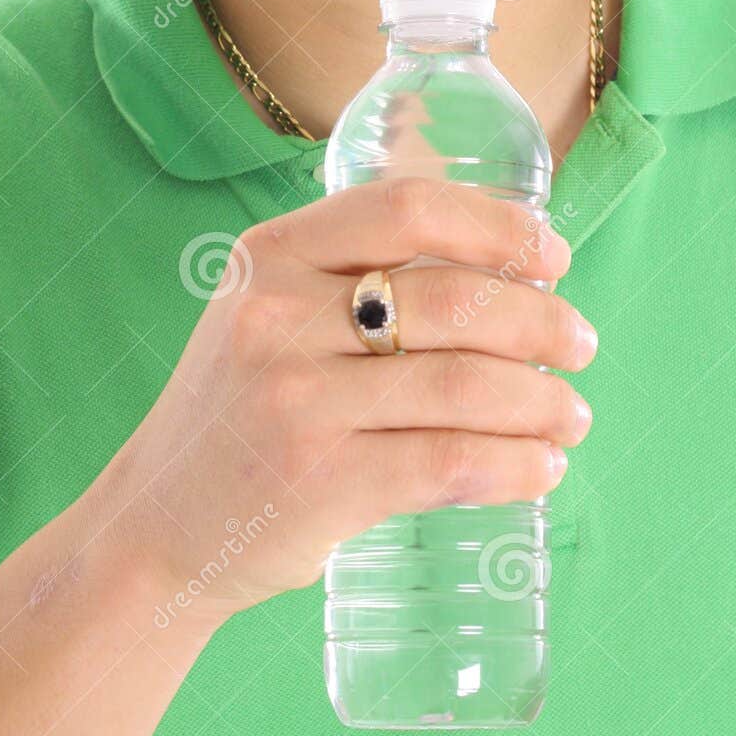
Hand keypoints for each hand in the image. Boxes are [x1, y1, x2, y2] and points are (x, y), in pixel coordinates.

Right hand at [118, 176, 595, 625]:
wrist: (155, 528)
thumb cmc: (236, 415)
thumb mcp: (264, 317)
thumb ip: (349, 281)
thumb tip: (503, 274)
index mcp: (271, 255)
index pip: (406, 206)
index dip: (497, 223)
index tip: (552, 255)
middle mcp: (278, 317)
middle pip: (452, 298)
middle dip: (542, 322)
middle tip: (581, 343)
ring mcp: (296, 400)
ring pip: (465, 383)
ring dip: (544, 400)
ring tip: (573, 415)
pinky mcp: (320, 481)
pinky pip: (450, 462)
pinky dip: (515, 464)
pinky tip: (542, 466)